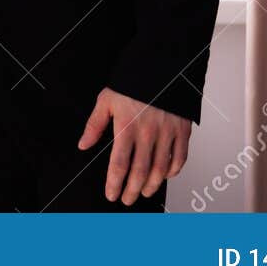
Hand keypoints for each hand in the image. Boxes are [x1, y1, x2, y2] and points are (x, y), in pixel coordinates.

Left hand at [77, 86, 191, 204]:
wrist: (162, 65)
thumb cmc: (133, 83)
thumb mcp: (107, 99)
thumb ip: (94, 124)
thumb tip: (83, 145)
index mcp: (126, 126)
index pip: (119, 163)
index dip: (114, 183)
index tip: (111, 194)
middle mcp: (148, 132)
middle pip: (139, 171)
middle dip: (132, 190)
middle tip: (127, 200)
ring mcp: (167, 132)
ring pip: (160, 169)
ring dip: (152, 185)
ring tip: (144, 192)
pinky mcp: (182, 130)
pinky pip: (180, 157)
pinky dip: (173, 171)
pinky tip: (165, 175)